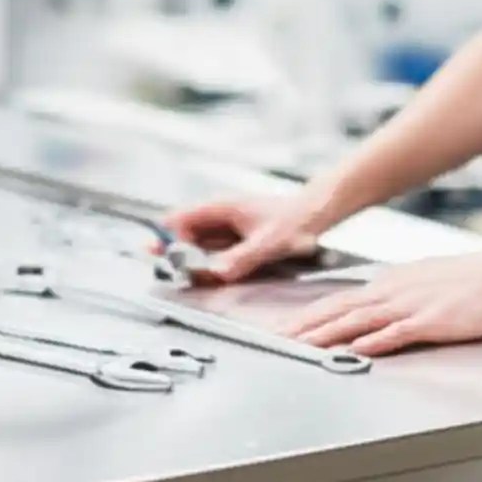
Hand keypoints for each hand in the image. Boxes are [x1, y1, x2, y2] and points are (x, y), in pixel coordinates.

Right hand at [161, 195, 329, 282]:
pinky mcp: (234, 238)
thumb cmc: (295, 219)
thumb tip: (218, 272)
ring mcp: (225, 226)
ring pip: (196, 242)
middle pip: (183, 231)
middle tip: (164, 268)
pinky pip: (212, 250)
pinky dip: (206, 261)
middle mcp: (218, 214)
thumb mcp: (269, 242)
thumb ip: (243, 257)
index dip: (168, 236)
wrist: (316, 212)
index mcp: (221, 206)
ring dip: (189, 258)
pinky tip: (208, 273)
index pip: (181, 218)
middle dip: (173, 249)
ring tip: (185, 274)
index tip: (166, 255)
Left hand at [280, 252, 481, 355]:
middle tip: (275, 338)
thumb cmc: (467, 280)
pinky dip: (371, 341)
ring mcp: (408, 306)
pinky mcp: (429, 321)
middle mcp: (390, 292)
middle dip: (303, 326)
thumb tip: (372, 308)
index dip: (308, 315)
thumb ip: (394, 296)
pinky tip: (353, 349)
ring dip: (325, 334)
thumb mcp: (420, 282)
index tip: (284, 326)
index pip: (338, 301)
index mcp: (387, 284)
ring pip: (357, 321)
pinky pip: (395, 333)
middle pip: (337, 310)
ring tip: (299, 346)